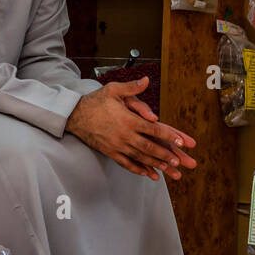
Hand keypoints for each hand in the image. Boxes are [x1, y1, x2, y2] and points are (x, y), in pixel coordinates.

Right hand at [65, 80, 197, 179]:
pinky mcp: (110, 152)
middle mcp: (124, 135)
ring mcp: (117, 145)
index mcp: (128, 120)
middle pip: (149, 147)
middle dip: (165, 155)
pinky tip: (147, 174)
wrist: (74, 116)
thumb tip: (146, 80)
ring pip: (139, 157)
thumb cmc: (95, 101)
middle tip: (178, 162)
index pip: (153, 129)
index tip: (181, 142)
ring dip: (155, 164)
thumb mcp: (113, 90)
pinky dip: (138, 169)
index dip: (168, 136)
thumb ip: (131, 87)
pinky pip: (126, 163)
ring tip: (168, 170)